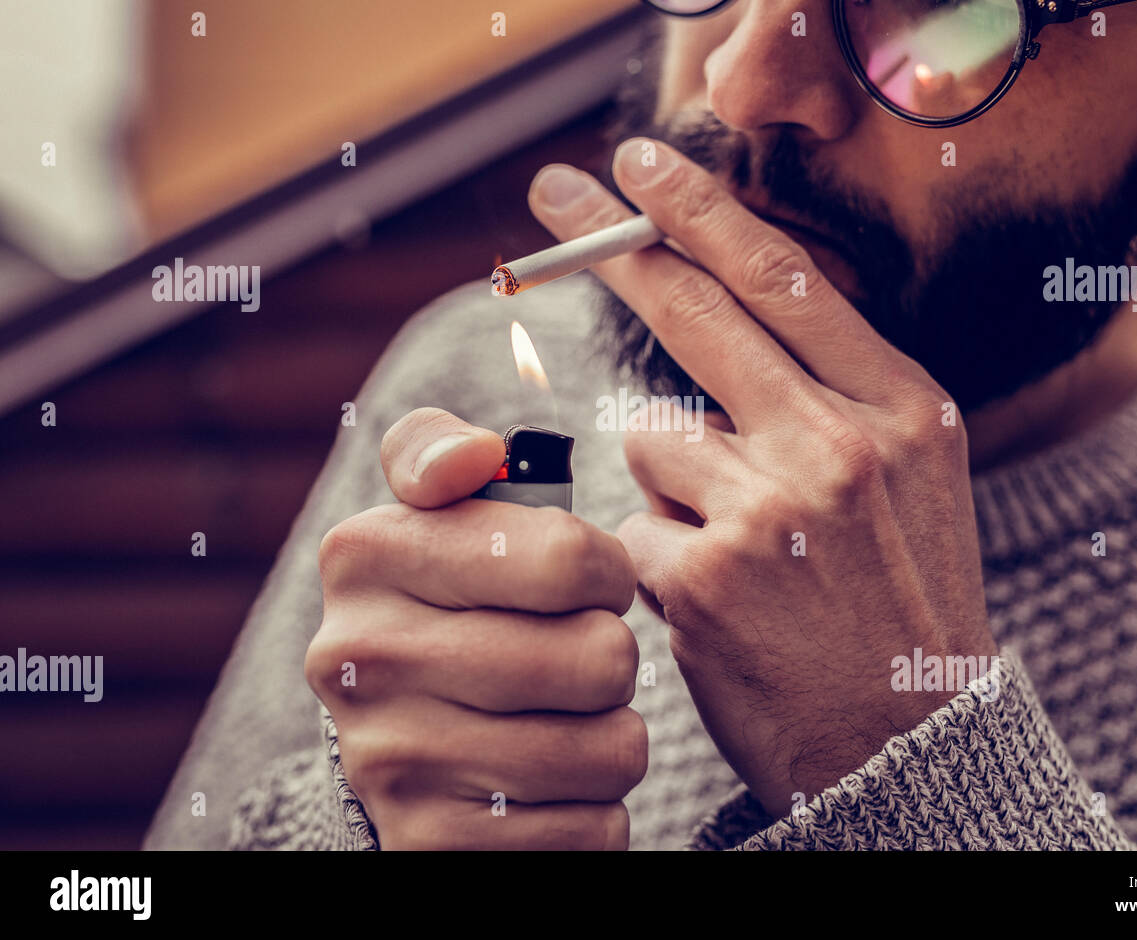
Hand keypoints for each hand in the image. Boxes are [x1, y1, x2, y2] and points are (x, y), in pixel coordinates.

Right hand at [306, 408, 645, 848]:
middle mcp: (360, 656)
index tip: (590, 583)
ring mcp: (389, 760)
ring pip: (608, 749)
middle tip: (582, 658)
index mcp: (367, 554)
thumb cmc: (449, 603)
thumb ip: (437, 452)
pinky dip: (598, 809)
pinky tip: (555, 787)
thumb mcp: (432, 514)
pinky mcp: (428, 845)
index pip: (567, 555)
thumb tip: (472, 456)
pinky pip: (592, 829)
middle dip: (611, 657)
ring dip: (615, 736)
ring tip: (573, 719)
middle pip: (598, 657)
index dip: (608, 572)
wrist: (396, 743)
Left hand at [527, 141, 996, 818]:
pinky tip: (717, 602)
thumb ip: (832, 395)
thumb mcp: (912, 477)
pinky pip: (631, 528)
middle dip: (616, 243)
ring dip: (668, 481)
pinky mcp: (700, 579)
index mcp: (899, 409)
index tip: (644, 165)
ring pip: (648, 438)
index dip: (703, 212)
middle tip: (554, 191)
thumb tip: (719, 329)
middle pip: (697, 314)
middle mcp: (838, 444)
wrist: (910, 743)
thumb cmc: (902, 600)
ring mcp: (767, 509)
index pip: (785, 281)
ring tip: (740, 549)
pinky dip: (655, 557)